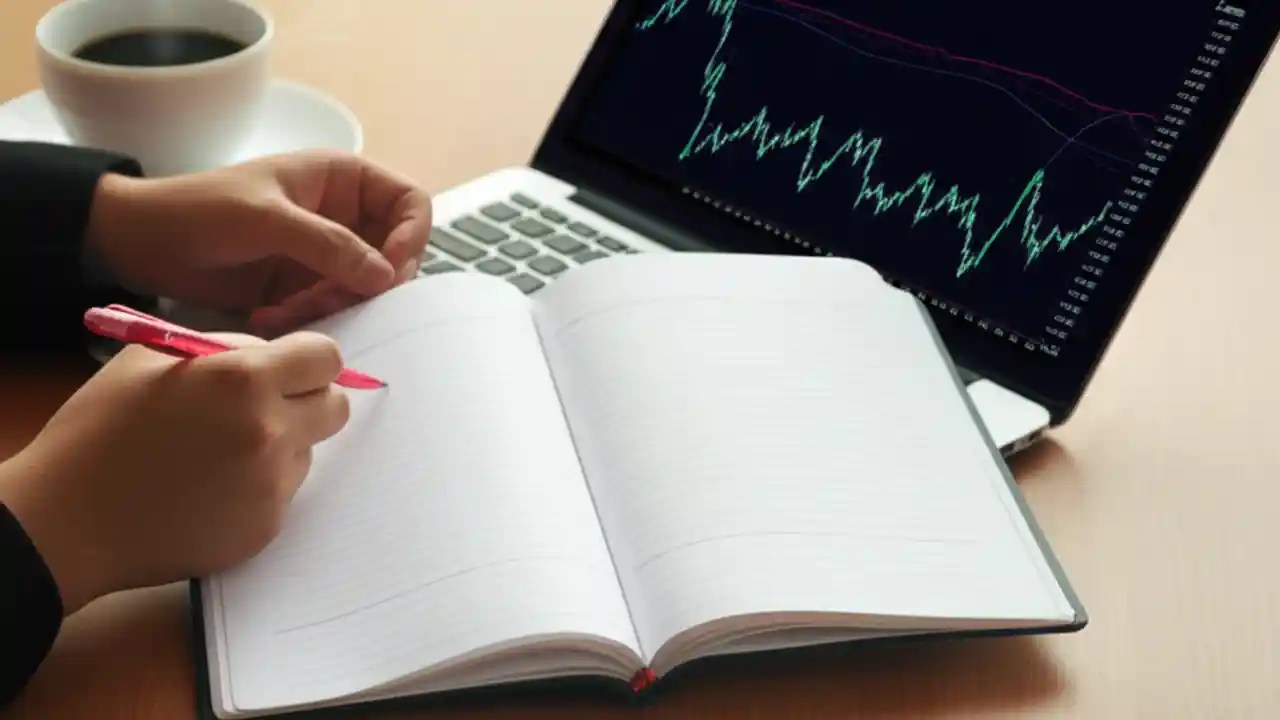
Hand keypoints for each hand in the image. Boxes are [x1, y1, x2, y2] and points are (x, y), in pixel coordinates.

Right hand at [0, 333, 349, 612]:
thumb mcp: (152, 358)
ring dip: (282, 446)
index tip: (291, 370)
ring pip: (309, 450)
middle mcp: (270, 430)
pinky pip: (285, 492)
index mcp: (244, 378)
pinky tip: (210, 488)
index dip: (309, 362)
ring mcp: (272, 484)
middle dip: (308, 402)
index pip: (326, 358)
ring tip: (218, 454)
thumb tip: (273, 354)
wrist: (68, 520)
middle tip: (266, 408)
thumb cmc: (99, 429)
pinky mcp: (266, 527)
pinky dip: (260, 486)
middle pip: (336, 407)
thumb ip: (224, 348)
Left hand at [85, 150, 430, 334]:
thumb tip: (387, 276)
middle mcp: (344, 216)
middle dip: (370, 283)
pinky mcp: (306, 288)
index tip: (388, 274)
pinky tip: (271, 316)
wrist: (140, 242)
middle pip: (396, 254)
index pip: (410, 204)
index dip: (411, 238)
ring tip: (288, 310)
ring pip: (367, 289)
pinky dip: (312, 320)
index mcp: (343, 180)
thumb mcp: (265, 219)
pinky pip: (336, 310)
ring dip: (337, 306)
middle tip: (332, 300)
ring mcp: (327, 254)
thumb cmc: (199, 210)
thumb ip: (328, 245)